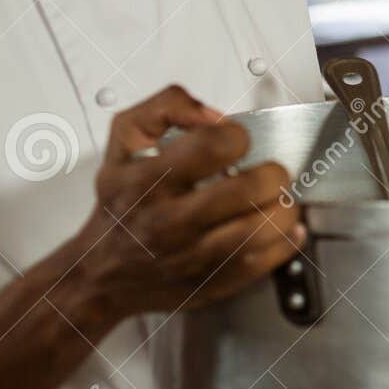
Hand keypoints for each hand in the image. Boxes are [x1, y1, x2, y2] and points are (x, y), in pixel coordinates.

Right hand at [72, 86, 304, 322]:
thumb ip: (166, 107)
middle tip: (268, 171)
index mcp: (147, 182)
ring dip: (284, 206)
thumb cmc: (120, 203)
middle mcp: (169, 221)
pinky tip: (280, 225)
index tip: (236, 141)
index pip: (212, 147)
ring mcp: (193, 256)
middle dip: (272, 172)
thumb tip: (213, 114)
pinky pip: (266, 260)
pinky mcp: (212, 281)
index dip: (237, 136)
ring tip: (275, 198)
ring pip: (264, 228)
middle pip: (249, 189)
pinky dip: (287, 239)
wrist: (101, 271)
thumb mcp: (125, 140)